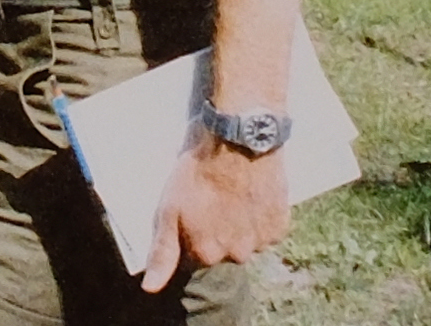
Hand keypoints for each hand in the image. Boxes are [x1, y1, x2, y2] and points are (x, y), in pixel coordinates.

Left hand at [140, 132, 289, 291]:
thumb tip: (150, 288)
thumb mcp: (168, 210)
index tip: (189, 210)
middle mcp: (236, 255)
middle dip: (216, 230)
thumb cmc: (197, 173)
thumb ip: (162, 253)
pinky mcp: (279, 224)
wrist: (238, 143)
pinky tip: (250, 193)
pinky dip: (258, 215)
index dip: (190, 232)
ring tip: (230, 193)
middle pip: (222, 249)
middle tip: (210, 199)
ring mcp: (260, 241)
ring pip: (245, 239)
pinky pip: (266, 228)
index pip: (195, 255)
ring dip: (238, 223)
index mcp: (207, 255)